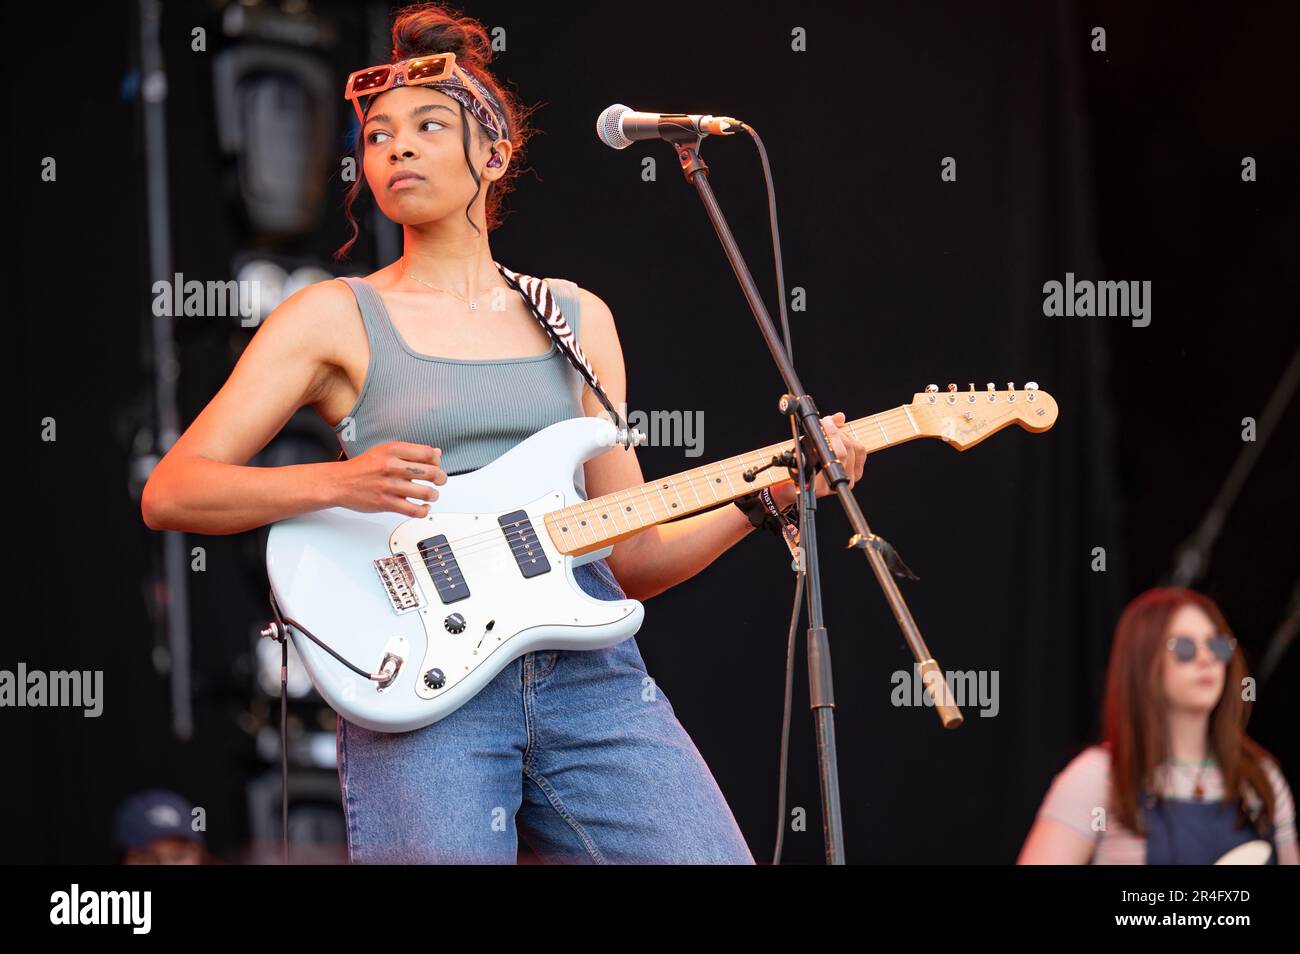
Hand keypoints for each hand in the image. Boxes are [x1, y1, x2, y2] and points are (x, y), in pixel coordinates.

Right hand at [330, 441, 446, 516]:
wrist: (339, 482)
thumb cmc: (362, 467)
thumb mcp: (385, 451)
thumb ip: (411, 452)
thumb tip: (436, 453)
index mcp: (392, 450)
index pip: (427, 453)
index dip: (437, 460)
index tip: (436, 465)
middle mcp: (392, 466)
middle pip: (430, 472)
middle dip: (441, 478)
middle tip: (440, 481)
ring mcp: (389, 485)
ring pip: (425, 492)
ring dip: (434, 495)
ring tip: (432, 495)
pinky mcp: (386, 502)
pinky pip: (413, 510)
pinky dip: (423, 511)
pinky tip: (423, 508)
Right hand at [768, 412, 865, 508]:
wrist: (804, 480)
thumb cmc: (799, 466)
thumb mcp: (802, 449)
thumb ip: (819, 433)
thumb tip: (840, 417)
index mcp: (820, 484)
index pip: (835, 456)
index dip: (832, 435)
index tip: (825, 422)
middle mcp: (837, 484)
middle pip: (845, 451)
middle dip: (836, 432)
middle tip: (826, 422)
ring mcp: (849, 480)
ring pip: (854, 449)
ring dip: (843, 435)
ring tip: (831, 431)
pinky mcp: (857, 474)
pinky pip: (860, 451)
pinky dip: (852, 440)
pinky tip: (841, 438)